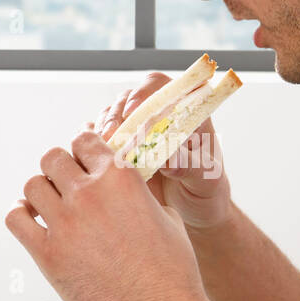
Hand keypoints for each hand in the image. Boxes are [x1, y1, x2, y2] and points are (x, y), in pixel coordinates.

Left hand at [5, 127, 208, 300]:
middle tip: (66, 187)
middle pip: (53, 158)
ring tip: (49, 206)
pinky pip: (15, 219)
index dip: (82, 151)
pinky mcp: (48, 254)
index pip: (84, 140)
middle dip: (59, 170)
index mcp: (120, 178)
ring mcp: (65, 224)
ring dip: (40, 193)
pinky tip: (30, 221)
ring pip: (32, 185)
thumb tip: (132, 193)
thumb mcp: (166, 217)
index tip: (84, 164)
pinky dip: (19, 215)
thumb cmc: (171, 271)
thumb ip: (141, 196)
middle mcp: (89, 194)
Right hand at [92, 73, 232, 232]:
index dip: (145, 93)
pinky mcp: (120, 149)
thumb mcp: (207, 180)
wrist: (193, 212)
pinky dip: (92, 143)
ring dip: (103, 129)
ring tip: (103, 150)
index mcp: (185, 113)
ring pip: (110, 116)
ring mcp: (136, 132)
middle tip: (111, 136)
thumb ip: (191, 166)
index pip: (162, 87)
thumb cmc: (206, 190)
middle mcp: (158, 117)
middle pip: (129, 99)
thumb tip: (168, 159)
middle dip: (117, 115)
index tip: (134, 111)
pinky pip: (98, 137)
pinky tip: (93, 156)